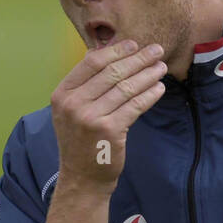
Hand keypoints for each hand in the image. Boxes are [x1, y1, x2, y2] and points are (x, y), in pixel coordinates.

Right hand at [49, 39, 165, 195]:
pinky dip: (149, 95)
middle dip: (138, 59)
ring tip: (161, 68)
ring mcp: (90, 118)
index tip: (134, 44)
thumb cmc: (81, 142)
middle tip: (156, 50)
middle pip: (112, 72)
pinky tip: (159, 88)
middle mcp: (73, 104)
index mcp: (62, 95)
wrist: (82, 178)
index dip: (115, 51)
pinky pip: (134, 106)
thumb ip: (84, 85)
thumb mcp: (71, 111)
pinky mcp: (109, 130)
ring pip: (126, 88)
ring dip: (148, 75)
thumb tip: (102, 52)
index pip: (91, 63)